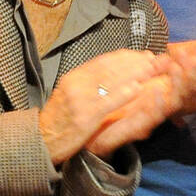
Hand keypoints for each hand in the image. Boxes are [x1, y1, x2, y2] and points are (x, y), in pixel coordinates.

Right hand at [39, 49, 175, 166]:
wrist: (41, 141)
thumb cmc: (60, 119)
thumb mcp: (71, 94)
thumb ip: (90, 83)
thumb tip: (115, 73)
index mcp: (74, 76)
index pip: (103, 61)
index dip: (126, 56)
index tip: (143, 54)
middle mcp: (76, 84)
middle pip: (110, 68)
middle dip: (135, 62)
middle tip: (155, 59)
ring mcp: (79, 100)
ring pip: (110, 82)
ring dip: (134, 73)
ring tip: (152, 69)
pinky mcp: (84, 118)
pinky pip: (107, 102)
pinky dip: (123, 94)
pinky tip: (137, 88)